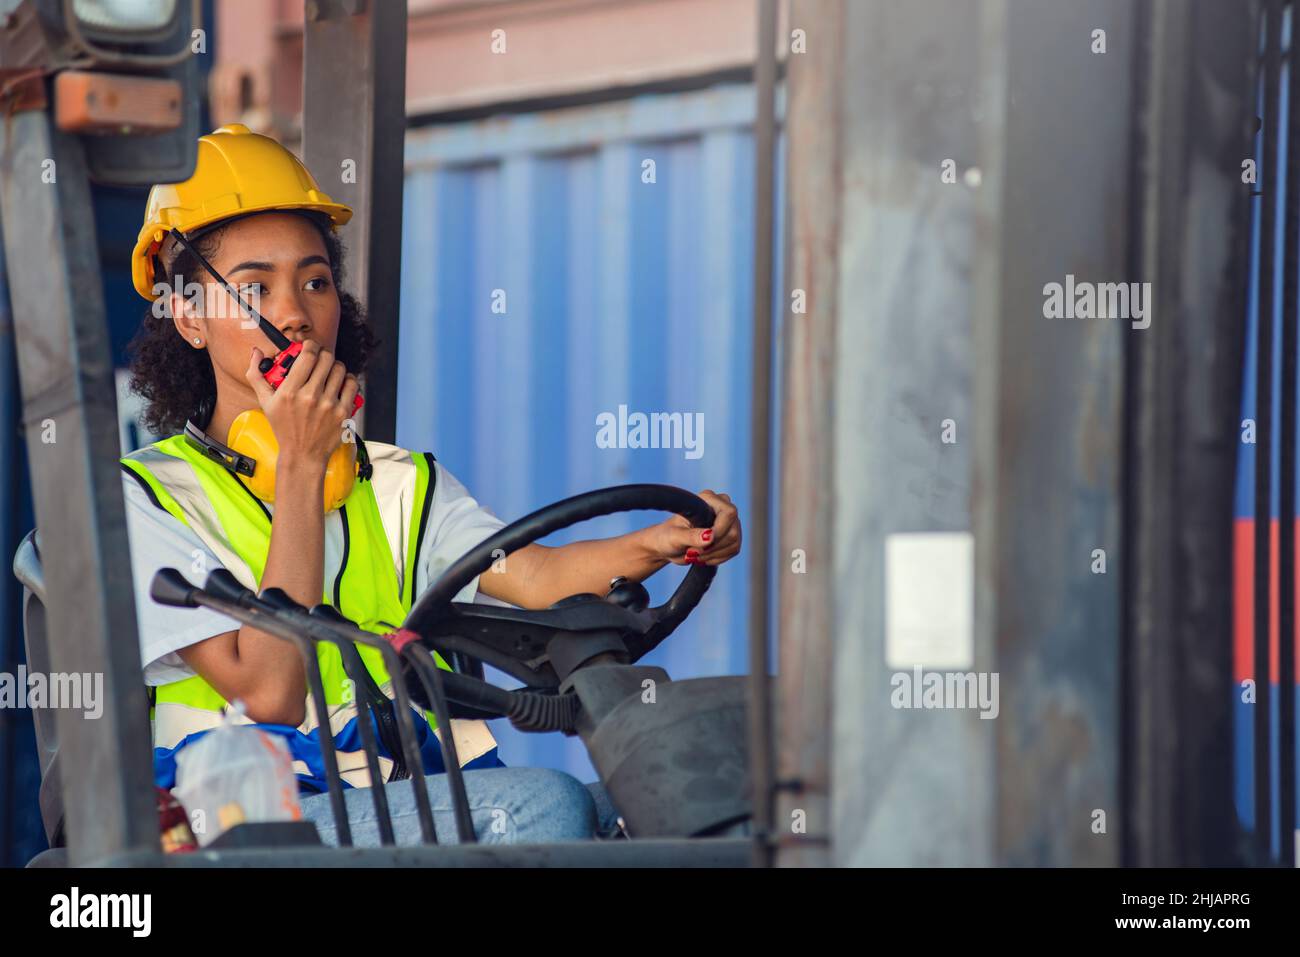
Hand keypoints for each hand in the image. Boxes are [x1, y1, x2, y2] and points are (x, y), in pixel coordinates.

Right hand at [244, 340, 358, 471]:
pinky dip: (347, 380)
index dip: (311, 345)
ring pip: (340, 369)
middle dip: (323, 354)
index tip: (309, 347)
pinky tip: (339, 384)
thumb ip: (256, 375)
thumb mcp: (265, 403)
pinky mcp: (343, 413)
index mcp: (290, 392)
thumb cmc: (284, 428)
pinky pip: (351, 384)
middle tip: (319, 359)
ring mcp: (329, 405)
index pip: (307, 355)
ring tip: (328, 373)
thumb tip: (255, 352)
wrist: (302, 455)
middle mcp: (310, 397)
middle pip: (326, 358)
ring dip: (335, 366)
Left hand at [646, 489, 741, 566]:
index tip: (703, 543)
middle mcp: (722, 507)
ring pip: (734, 544)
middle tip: (692, 552)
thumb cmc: (667, 537)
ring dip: (713, 554)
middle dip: (712, 547)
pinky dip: (717, 558)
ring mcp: (729, 522)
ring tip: (695, 554)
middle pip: (733, 532)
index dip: (719, 531)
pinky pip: (733, 550)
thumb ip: (691, 536)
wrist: (668, 546)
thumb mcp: (675, 537)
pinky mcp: (730, 536)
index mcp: (708, 499)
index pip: (728, 513)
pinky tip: (703, 556)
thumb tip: (710, 537)